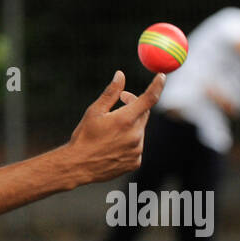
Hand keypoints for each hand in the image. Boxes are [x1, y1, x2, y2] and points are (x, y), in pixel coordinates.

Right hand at [56, 70, 164, 189]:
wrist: (78, 166)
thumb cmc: (84, 136)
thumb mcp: (94, 111)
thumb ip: (111, 92)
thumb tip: (121, 74)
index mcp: (125, 120)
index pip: (149, 98)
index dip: (157, 85)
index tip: (162, 76)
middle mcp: (135, 135)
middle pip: (144, 113)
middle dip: (134, 105)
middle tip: (121, 100)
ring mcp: (137, 150)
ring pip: (140, 130)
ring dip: (130, 125)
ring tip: (109, 131)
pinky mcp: (136, 162)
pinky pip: (137, 145)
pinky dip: (129, 141)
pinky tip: (112, 145)